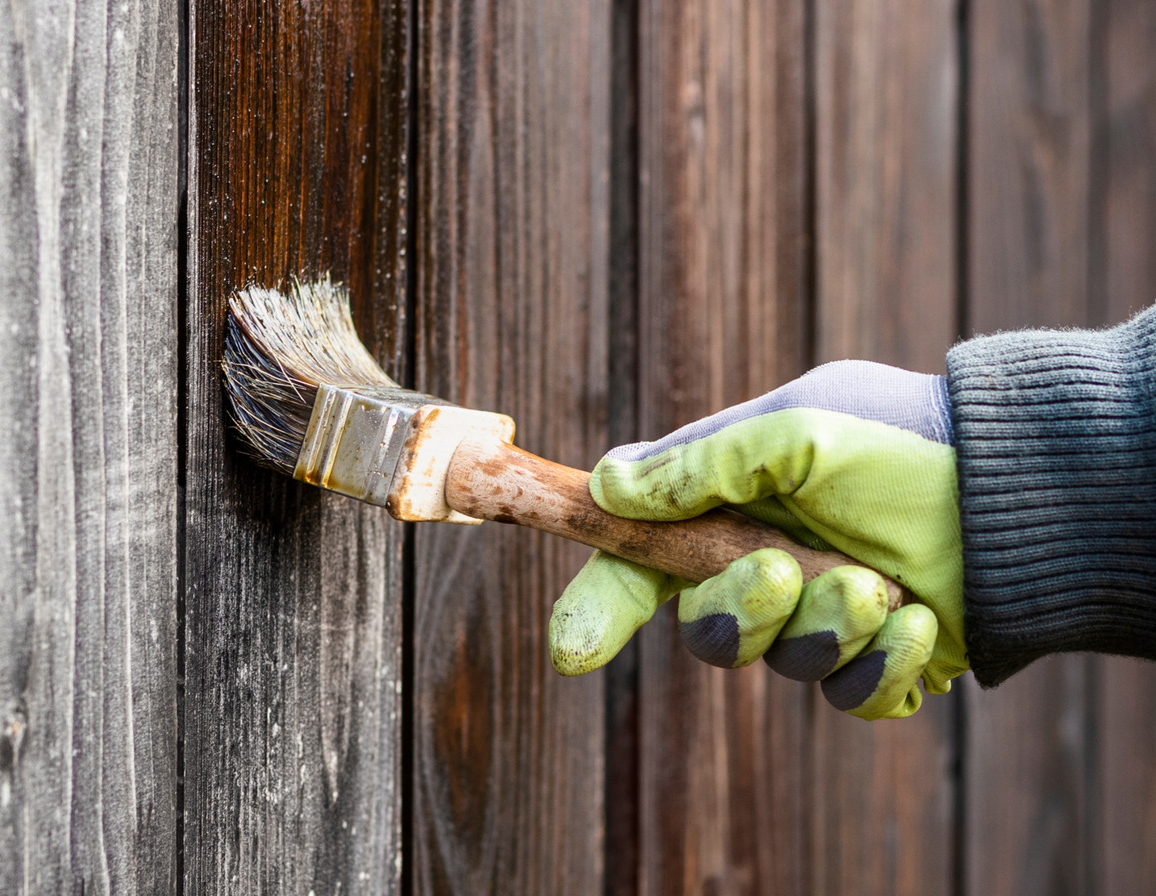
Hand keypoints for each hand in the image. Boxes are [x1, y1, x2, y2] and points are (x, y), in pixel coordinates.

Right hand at [549, 360, 966, 718]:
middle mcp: (767, 566)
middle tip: (781, 570)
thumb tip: (610, 486)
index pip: (643, 561)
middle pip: (703, 629)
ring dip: (824, 624)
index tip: (572, 648)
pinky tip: (916, 619)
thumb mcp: (796, 428)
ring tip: (878, 583)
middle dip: (735, 606)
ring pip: (779, 663)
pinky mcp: (880, 664)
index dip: (601, 605)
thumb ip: (701, 464)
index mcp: (731, 508)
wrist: (1024, 485)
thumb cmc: (905, 439)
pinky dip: (879, 661)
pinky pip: (850, 697)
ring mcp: (824, 620)